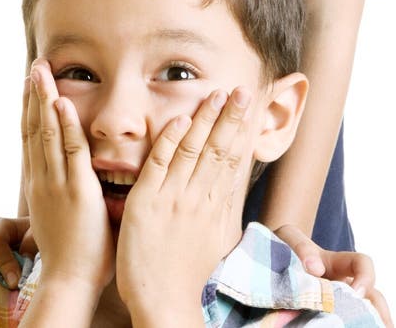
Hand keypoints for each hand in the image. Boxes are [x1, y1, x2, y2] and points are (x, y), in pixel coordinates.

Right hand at [23, 59, 114, 295]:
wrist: (69, 283)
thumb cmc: (74, 255)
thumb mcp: (63, 216)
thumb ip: (68, 192)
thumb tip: (82, 177)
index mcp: (39, 185)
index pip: (31, 139)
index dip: (30, 110)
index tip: (29, 86)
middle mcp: (42, 179)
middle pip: (34, 128)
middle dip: (34, 95)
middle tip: (35, 67)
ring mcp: (56, 183)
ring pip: (47, 133)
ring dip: (44, 99)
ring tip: (41, 72)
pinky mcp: (77, 190)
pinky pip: (71, 150)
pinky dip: (65, 124)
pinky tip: (62, 102)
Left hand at [116, 87, 251, 319]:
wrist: (166, 306)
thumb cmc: (187, 276)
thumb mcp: (215, 239)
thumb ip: (221, 209)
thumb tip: (230, 186)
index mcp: (216, 207)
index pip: (232, 159)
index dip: (239, 129)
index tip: (248, 105)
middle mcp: (199, 199)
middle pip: (219, 149)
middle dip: (231, 117)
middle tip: (242, 90)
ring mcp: (174, 199)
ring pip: (192, 150)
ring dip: (205, 120)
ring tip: (216, 94)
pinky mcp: (146, 203)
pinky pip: (159, 164)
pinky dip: (169, 141)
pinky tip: (179, 121)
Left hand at [273, 225, 392, 326]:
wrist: (266, 262)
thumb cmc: (281, 246)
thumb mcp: (287, 236)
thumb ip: (300, 246)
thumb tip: (316, 269)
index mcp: (336, 264)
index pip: (362, 264)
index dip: (366, 276)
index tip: (356, 291)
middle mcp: (342, 285)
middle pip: (373, 298)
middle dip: (379, 312)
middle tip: (374, 324)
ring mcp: (335, 303)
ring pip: (363, 315)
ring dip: (369, 323)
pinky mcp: (323, 317)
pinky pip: (342, 323)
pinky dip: (347, 326)